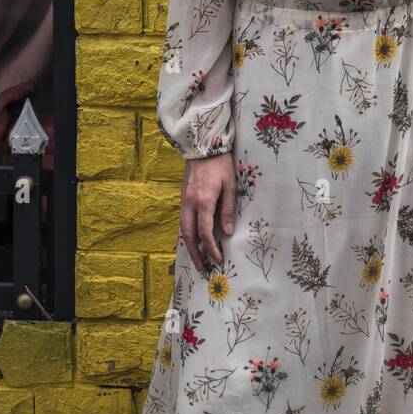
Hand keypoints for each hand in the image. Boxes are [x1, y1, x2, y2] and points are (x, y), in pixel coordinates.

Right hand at [180, 152, 235, 272]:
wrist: (202, 145)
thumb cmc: (220, 164)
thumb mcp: (230, 185)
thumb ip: (228, 209)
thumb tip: (227, 232)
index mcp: (204, 201)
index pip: (205, 232)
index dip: (211, 248)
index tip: (218, 259)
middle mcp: (190, 203)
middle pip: (189, 235)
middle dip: (195, 253)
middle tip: (203, 268)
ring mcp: (184, 200)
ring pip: (183, 229)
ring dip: (189, 246)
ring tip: (197, 258)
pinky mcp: (183, 197)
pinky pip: (182, 220)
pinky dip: (186, 233)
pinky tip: (191, 240)